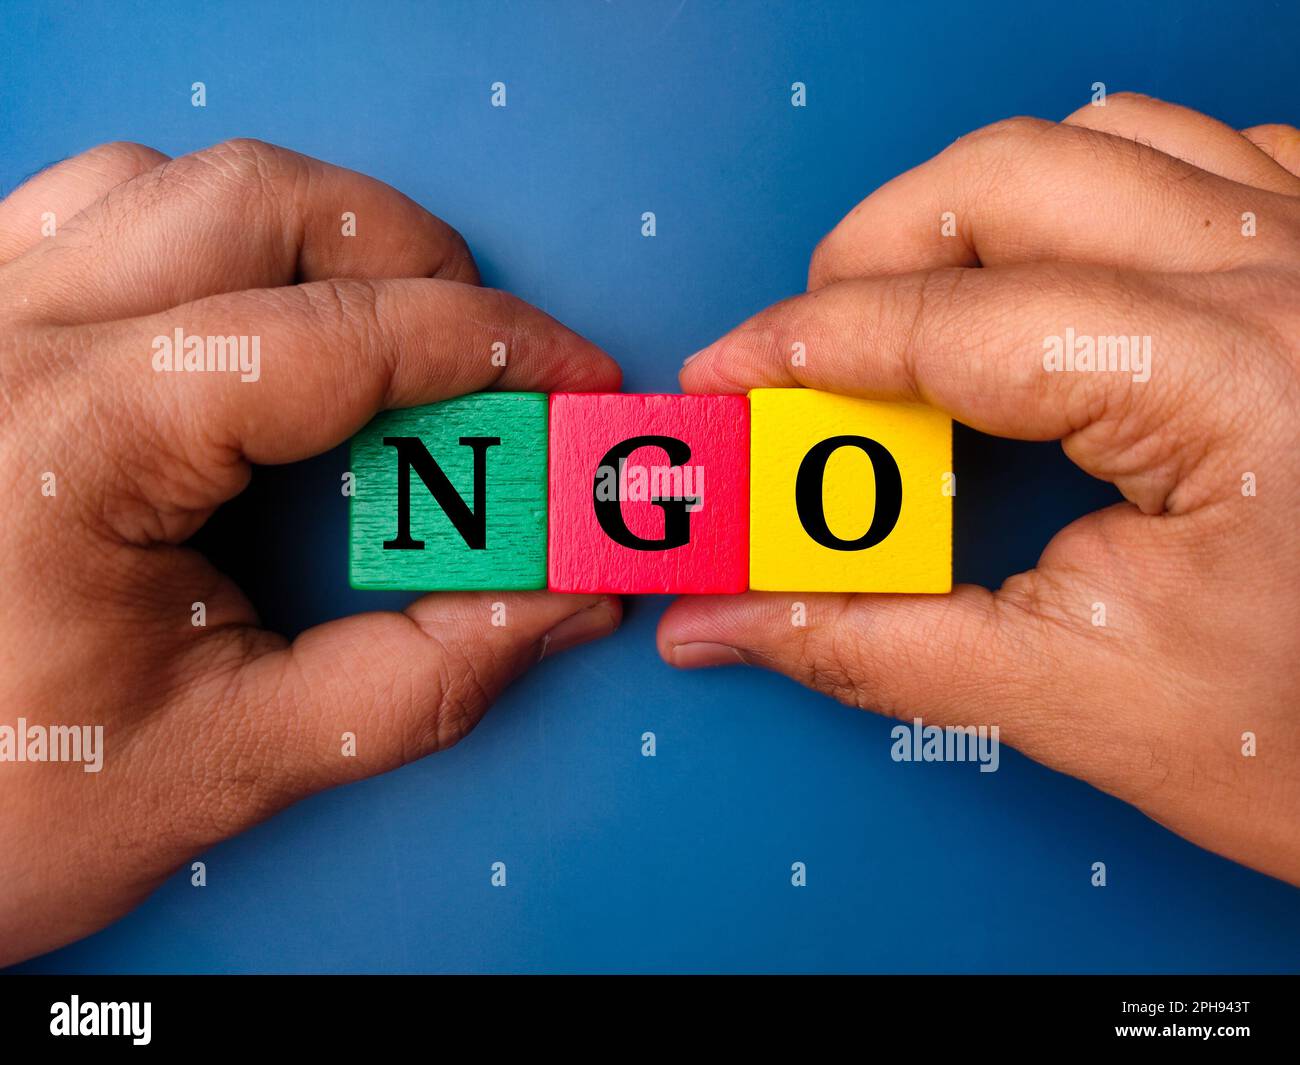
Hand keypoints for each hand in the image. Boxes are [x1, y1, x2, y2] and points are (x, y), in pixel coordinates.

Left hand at [0, 139, 621, 964]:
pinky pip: (97, 208)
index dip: (494, 347)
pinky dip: (207, 239)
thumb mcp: (228, 763)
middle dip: (414, 263)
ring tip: (375, 344)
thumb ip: (422, 678)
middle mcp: (4, 339)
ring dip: (310, 241)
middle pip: (263, 203)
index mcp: (73, 442)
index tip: (579, 382)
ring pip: (178, 183)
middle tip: (486, 367)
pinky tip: (247, 325)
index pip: (337, 339)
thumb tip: (564, 599)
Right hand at [659, 95, 1299, 884]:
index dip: (802, 350)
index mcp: (1231, 382)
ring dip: (975, 218)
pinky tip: (1060, 288)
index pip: (946, 324)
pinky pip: (1198, 157)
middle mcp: (1292, 283)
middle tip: (811, 355)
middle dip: (871, 255)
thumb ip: (871, 646)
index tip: (727, 380)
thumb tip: (731, 619)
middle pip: (1006, 179)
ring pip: (1096, 140)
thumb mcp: (1076, 700)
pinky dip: (1094, 203)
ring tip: (920, 319)